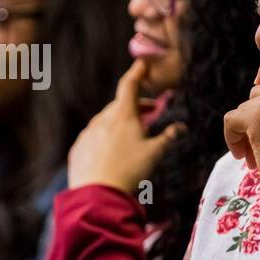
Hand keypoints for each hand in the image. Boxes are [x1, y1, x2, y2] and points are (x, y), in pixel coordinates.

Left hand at [68, 60, 182, 193]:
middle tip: (151, 112)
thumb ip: (169, 137)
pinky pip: (94, 138)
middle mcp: (102, 120)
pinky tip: (112, 153)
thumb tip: (181, 127)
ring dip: (120, 123)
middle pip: (120, 105)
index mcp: (122, 115)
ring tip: (134, 135)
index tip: (142, 64)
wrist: (98, 195)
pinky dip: (105, 139)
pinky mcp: (78, 149)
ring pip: (106, 122)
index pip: (130, 85)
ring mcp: (88, 134)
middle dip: (137, 106)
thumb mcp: (155, 153)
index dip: (137, 73)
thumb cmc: (130, 171)